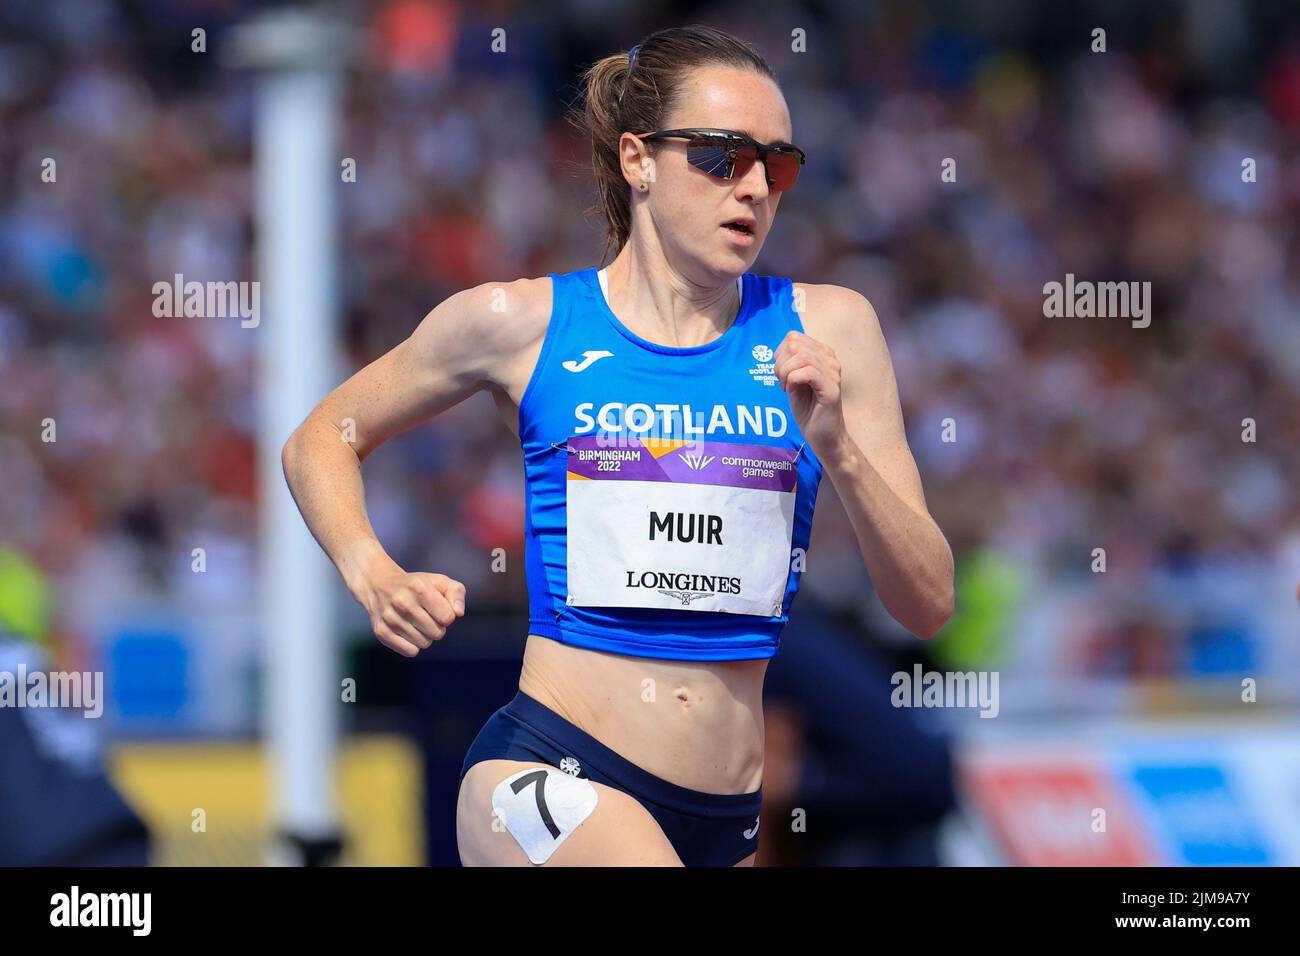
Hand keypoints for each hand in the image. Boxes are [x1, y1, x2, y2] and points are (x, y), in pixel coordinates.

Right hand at [356, 557, 465, 656]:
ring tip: (416, 622)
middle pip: (437, 633)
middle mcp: (402, 602)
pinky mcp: (381, 632)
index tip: (439, 608)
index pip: (448, 618)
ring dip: (425, 636)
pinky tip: (407, 632)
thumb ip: (456, 594)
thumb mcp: (440, 582)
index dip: (447, 615)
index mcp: (419, 587)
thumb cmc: (417, 586)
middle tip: (428, 617)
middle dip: (438, 627)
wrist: (379, 585)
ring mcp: (390, 618)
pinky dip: (413, 645)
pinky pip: (410, 651)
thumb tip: (458, 613)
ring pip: (424, 644)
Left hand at [773, 330, 845, 457]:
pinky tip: (792, 391)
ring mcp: (833, 372)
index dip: (779, 354)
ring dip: (785, 372)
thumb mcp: (793, 380)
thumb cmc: (807, 409)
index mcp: (822, 353)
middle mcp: (830, 359)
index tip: (781, 374)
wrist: (821, 435)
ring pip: (801, 355)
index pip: (793, 337)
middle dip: (780, 363)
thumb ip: (789, 362)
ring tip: (787, 388)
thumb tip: (780, 350)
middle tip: (782, 382)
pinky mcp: (832, 388)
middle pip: (795, 344)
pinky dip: (793, 380)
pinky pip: (808, 371)